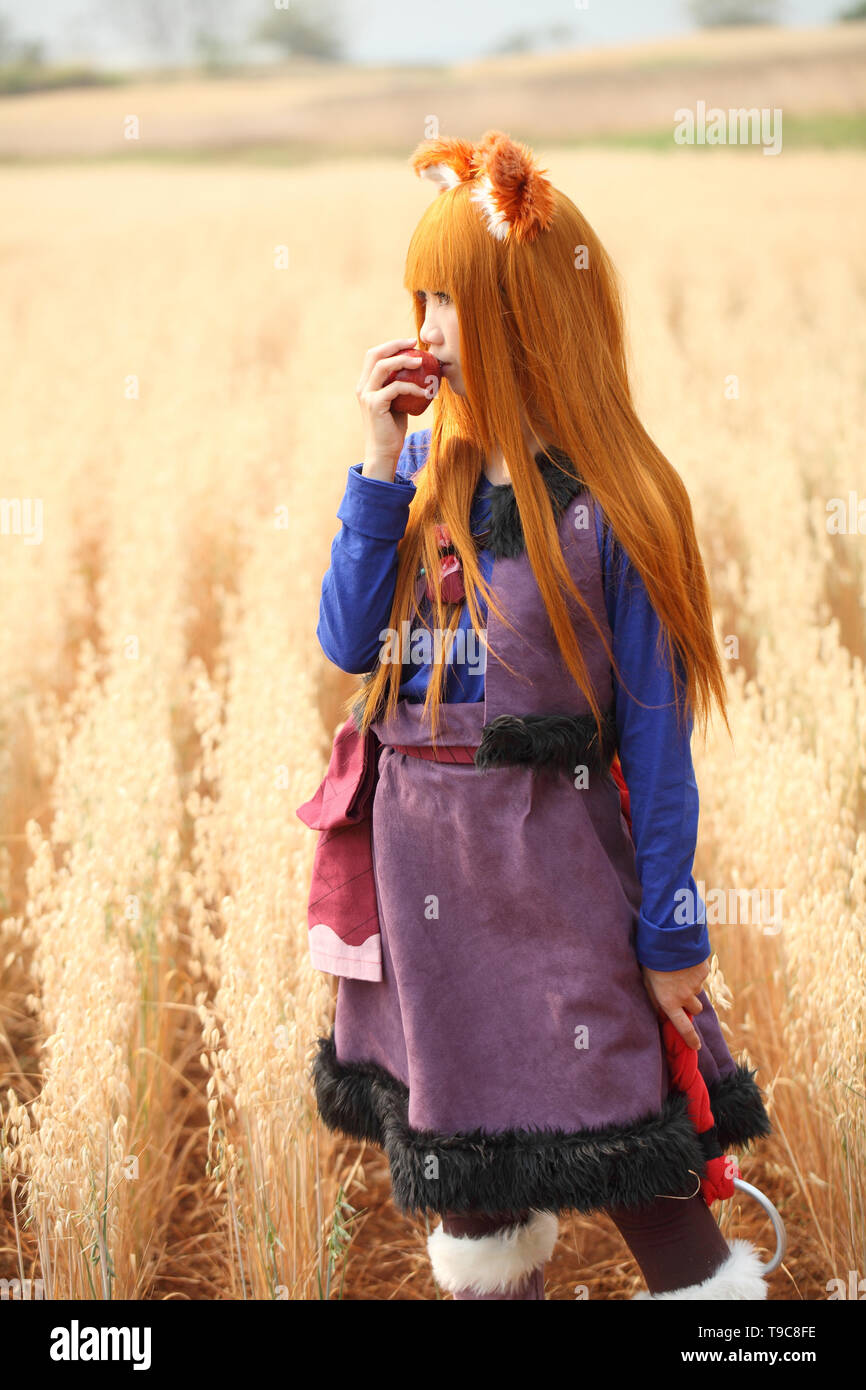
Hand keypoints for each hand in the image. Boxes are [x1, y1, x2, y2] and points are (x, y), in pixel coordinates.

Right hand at [355, 337, 430, 474]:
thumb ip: (400, 388)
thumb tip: (420, 374)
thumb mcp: (397, 403)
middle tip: (415, 344)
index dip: (391, 345)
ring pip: (383, 367)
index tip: (411, 343)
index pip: (374, 355)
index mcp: (366, 385)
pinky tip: (426, 393)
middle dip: (395, 345)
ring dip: (403, 361)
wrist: (383, 452)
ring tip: (421, 362)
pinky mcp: (375, 405)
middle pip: (375, 355)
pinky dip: (412, 388)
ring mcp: (367, 396)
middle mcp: (363, 387)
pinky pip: (396, 388)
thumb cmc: (392, 429)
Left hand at [640, 958, 709, 1050]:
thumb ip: (653, 999)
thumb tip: (659, 1013)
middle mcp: (685, 996)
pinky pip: (701, 976)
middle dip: (691, 1005)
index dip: (690, 1039)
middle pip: (695, 1010)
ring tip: (679, 972)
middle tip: (681, 994)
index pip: (683, 1027)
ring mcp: (696, 984)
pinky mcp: (704, 971)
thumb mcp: (646, 982)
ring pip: (698, 991)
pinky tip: (685, 961)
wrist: (667, 938)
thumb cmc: (651, 961)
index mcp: (670, 1002)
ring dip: (691, 987)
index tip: (696, 1047)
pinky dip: (695, 972)